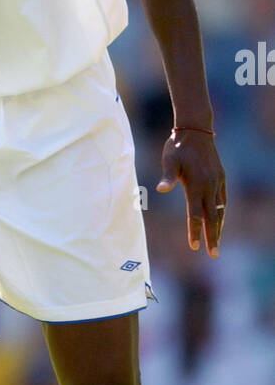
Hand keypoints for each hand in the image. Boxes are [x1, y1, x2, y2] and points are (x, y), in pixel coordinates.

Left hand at [156, 129, 225, 256]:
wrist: (196, 130)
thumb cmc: (177, 146)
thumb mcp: (169, 160)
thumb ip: (167, 176)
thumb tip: (160, 189)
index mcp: (196, 184)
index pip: (196, 214)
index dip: (195, 232)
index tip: (194, 247)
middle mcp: (210, 186)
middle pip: (212, 218)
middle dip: (213, 237)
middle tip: (213, 254)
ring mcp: (217, 182)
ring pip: (220, 211)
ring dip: (218, 227)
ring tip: (216, 243)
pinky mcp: (220, 178)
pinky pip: (222, 201)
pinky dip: (221, 213)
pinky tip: (218, 220)